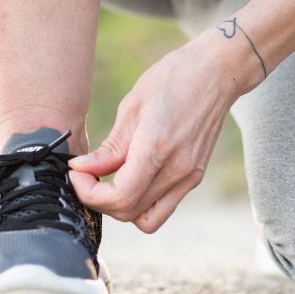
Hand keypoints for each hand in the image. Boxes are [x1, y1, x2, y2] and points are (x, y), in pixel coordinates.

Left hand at [68, 28, 262, 232]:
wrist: (217, 74)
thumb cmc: (173, 80)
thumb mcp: (132, 107)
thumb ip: (110, 148)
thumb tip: (82, 170)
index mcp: (158, 149)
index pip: (120, 197)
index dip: (90, 193)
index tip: (77, 173)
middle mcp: (177, 171)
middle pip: (129, 212)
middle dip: (99, 200)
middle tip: (87, 175)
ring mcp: (189, 178)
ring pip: (147, 220)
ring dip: (122, 207)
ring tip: (110, 181)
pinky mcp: (194, 177)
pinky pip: (162, 208)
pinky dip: (141, 202)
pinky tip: (132, 177)